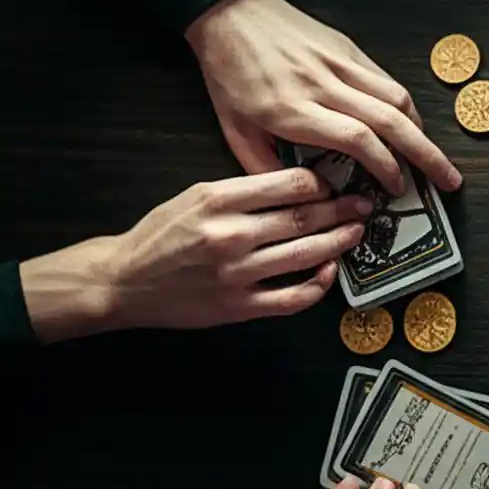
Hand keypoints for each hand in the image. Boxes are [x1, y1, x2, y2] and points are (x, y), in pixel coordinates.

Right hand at [21, 169, 369, 342]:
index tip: (337, 182)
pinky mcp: (239, 307)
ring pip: (306, 255)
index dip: (322, 182)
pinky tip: (329, 272)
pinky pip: (292, 298)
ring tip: (356, 232)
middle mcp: (231, 236)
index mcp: (219, 201)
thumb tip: (298, 184)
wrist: (124, 281)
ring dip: (339, 242)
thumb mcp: (197, 195)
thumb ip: (244, 190)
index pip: (290, 184)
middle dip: (342, 210)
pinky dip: (318, 285)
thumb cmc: (161, 234)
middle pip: (305, 218)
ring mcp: (237, 274)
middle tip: (364, 205)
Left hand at [186, 0, 461, 194]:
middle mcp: (323, 84)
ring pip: (397, 98)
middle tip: (448, 181)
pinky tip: (412, 126)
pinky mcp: (348, 48)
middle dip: (426, 155)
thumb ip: (267, 168)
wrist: (228, 13)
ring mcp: (339, 62)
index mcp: (292, 109)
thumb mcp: (234, 129)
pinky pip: (386, 80)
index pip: (357, 139)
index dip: (386, 166)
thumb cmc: (228, 73)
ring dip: (422, 131)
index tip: (397, 189)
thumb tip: (305, 197)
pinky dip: (406, 107)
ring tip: (433, 157)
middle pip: (391, 121)